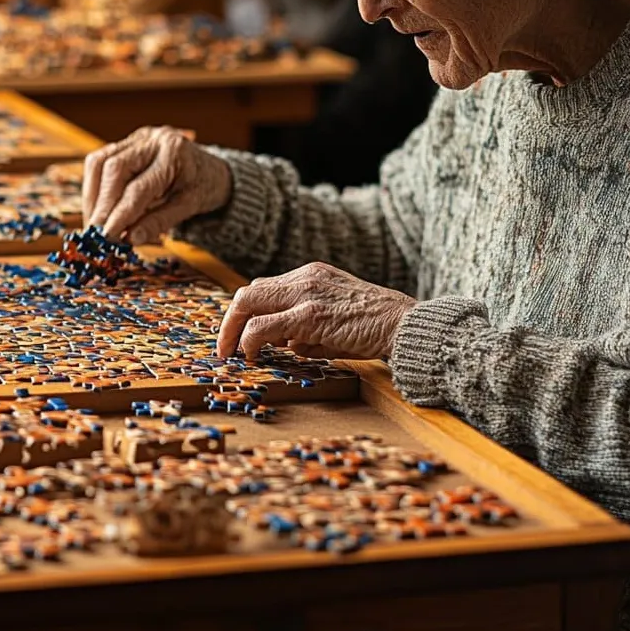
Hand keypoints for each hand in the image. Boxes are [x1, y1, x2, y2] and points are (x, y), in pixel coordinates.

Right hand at [83, 126, 232, 243]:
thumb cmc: (203, 186)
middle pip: (113, 168)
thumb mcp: (190, 206)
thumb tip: (130, 239)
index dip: (119, 215)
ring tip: (95, 223)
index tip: (107, 237)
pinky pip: (99, 162)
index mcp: (173, 153)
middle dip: (101, 204)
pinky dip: (95, 187)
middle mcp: (152, 139)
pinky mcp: (125, 143)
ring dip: (93, 196)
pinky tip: (98, 208)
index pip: (138, 188)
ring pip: (99, 161)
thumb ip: (160, 222)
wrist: (210, 168)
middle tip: (96, 233)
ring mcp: (136, 138)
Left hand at [217, 261, 414, 360]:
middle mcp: (305, 277)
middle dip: (230, 321)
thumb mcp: (335, 321)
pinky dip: (249, 341)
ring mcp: (306, 293)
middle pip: (249, 292)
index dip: (246, 313)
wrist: (405, 325)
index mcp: (312, 274)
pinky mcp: (310, 315)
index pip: (265, 288)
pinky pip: (263, 326)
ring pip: (248, 302)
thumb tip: (285, 347)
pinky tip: (251, 355)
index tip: (237, 336)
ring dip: (233, 332)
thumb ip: (308, 330)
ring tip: (233, 355)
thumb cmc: (375, 327)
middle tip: (225, 348)